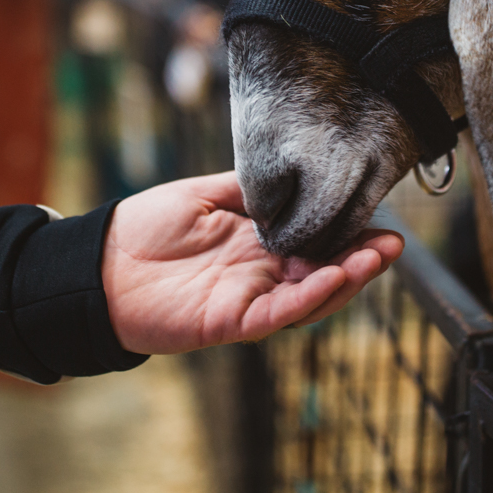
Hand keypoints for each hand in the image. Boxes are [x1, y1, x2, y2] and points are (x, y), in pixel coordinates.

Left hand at [101, 171, 403, 354]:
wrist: (98, 263)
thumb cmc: (143, 229)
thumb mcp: (204, 195)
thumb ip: (247, 190)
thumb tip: (288, 171)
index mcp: (256, 246)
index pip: (314, 242)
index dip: (348, 234)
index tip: (380, 218)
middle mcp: (260, 276)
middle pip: (322, 273)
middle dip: (361, 260)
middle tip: (394, 243)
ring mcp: (248, 301)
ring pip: (308, 298)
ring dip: (345, 280)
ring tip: (376, 258)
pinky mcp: (229, 322)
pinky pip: (277, 315)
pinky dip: (308, 298)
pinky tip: (333, 278)